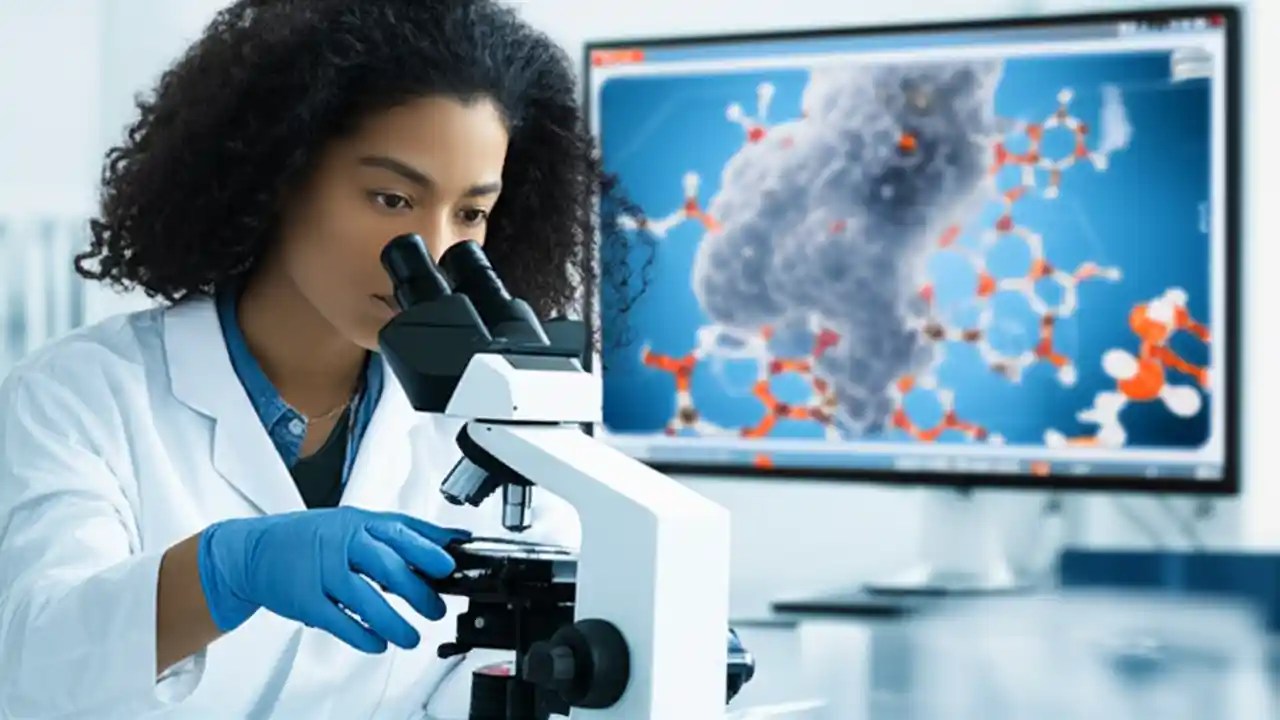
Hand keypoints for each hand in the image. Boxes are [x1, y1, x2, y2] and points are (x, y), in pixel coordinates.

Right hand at [197, 507, 467, 652]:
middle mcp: (341, 543)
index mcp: (358, 522)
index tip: (450, 563)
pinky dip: (362, 636)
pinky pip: (338, 621)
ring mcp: (322, 571)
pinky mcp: (305, 600)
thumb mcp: (355, 523)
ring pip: (365, 599)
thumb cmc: (312, 537)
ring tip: (411, 638)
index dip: (428, 547)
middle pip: (387, 566)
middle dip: (417, 590)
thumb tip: (449, 539)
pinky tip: (378, 643)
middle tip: (436, 608)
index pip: (400, 531)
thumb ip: (399, 532)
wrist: (255, 550)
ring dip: (393, 623)